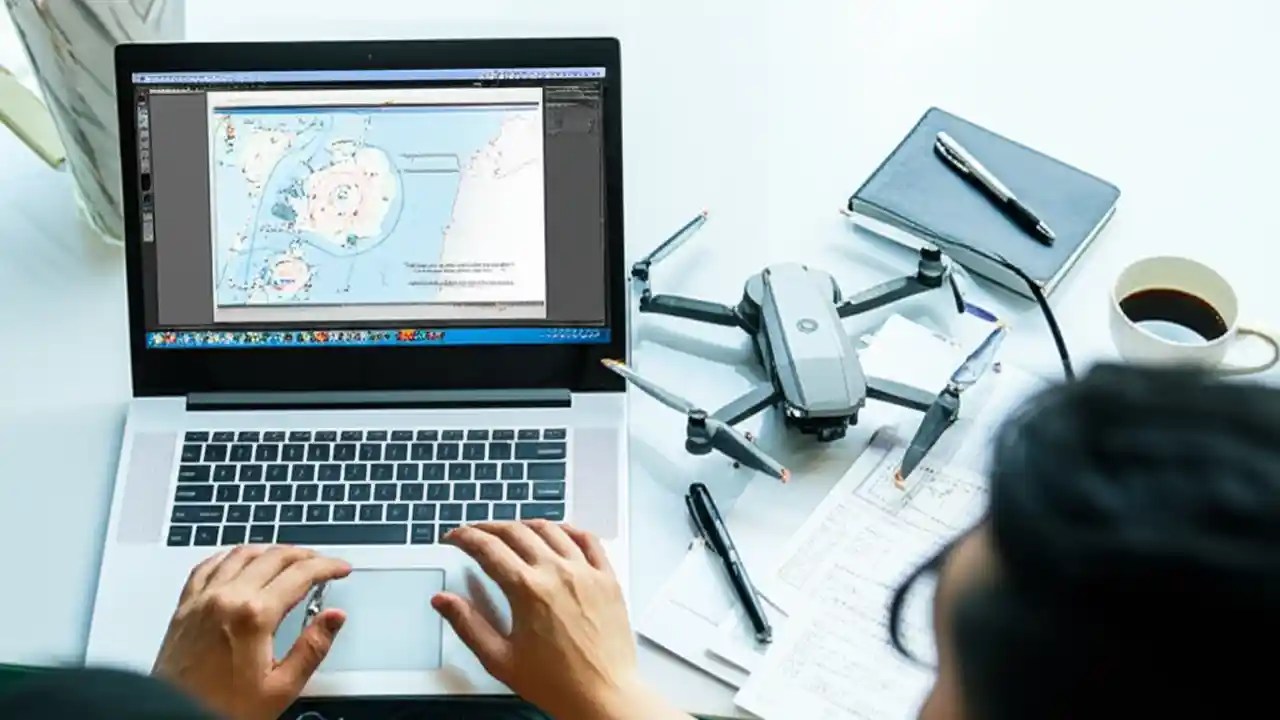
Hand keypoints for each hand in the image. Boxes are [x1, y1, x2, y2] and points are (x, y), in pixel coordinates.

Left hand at [153, 545, 351, 719]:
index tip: (340, 568)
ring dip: (271, 551)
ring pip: (242, 554)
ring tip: (288, 559)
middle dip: (304, 556)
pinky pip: (208, 566)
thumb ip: (312, 648)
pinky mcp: (185, 607)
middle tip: (321, 564)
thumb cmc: (223, 710)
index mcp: (254, 616)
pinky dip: (231, 556)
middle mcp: (226, 598)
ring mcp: (202, 600)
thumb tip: (335, 617)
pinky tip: (239, 561)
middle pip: (273, 557)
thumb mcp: (281, 688)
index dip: (327, 566)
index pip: (300, 574)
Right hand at [434, 521, 689, 719]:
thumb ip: (468, 625)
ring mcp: (585, 572)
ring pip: (551, 529)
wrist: (603, 695)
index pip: (488, 549)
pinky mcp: (607, 578)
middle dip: (489, 527)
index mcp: (527, 590)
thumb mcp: (500, 659)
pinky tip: (559, 532)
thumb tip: (442, 600)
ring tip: (512, 530)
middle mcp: (557, 572)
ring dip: (525, 525)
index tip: (454, 537)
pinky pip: (588, 540)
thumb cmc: (555, 682)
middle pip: (516, 532)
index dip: (465, 538)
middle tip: (476, 533)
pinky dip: (569, 530)